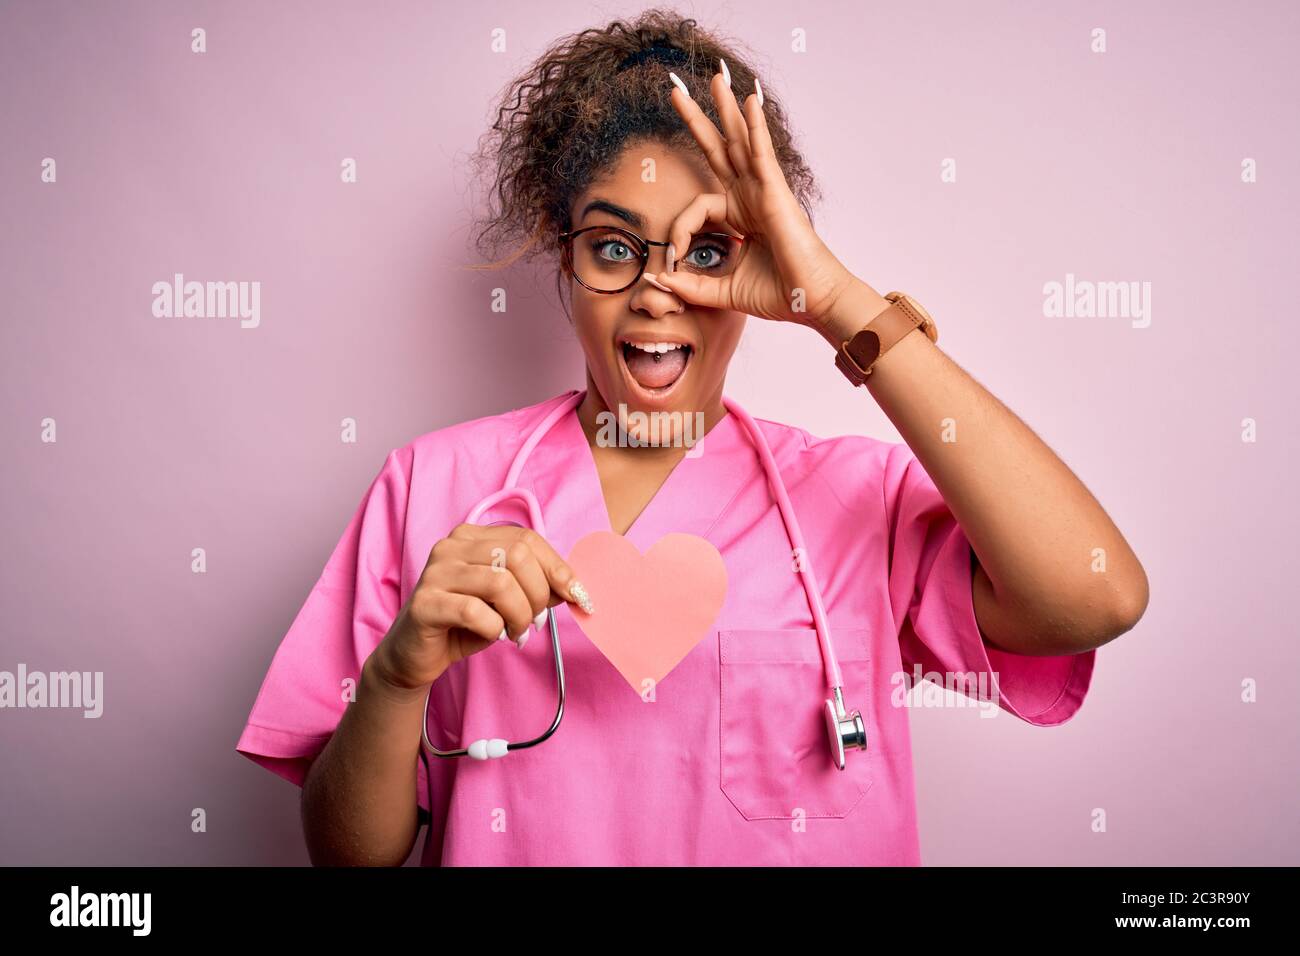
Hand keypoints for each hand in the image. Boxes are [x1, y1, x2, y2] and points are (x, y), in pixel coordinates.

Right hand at [368, 524, 588, 691]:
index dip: (557, 567)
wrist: (415, 655)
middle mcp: (451, 546)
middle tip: (534, 622)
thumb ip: (535, 587)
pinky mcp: (424, 603)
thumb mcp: (507, 601)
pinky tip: (492, 635)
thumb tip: (574, 587)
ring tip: (515, 632)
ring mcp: (435, 572)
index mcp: (472, 537)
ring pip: (500, 584)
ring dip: (518, 615)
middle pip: (516, 557)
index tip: (577, 595)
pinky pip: (475, 612)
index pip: (526, 539)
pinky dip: (494, 629)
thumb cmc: (464, 624)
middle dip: (537, 595)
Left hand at [650, 67, 859, 331]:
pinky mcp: (776, 191)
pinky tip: (748, 100)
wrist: (812, 301)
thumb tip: (657, 281)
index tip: (673, 261)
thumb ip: (689, 286)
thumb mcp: (722, 291)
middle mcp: (750, 197)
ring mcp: (763, 190)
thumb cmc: (779, 294)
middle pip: (718, 149)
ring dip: (725, 107)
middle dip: (697, 120)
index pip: (696, 208)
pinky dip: (755, 125)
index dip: (678, 231)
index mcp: (739, 216)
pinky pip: (762, 151)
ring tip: (714, 77)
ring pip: (739, 140)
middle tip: (675, 90)